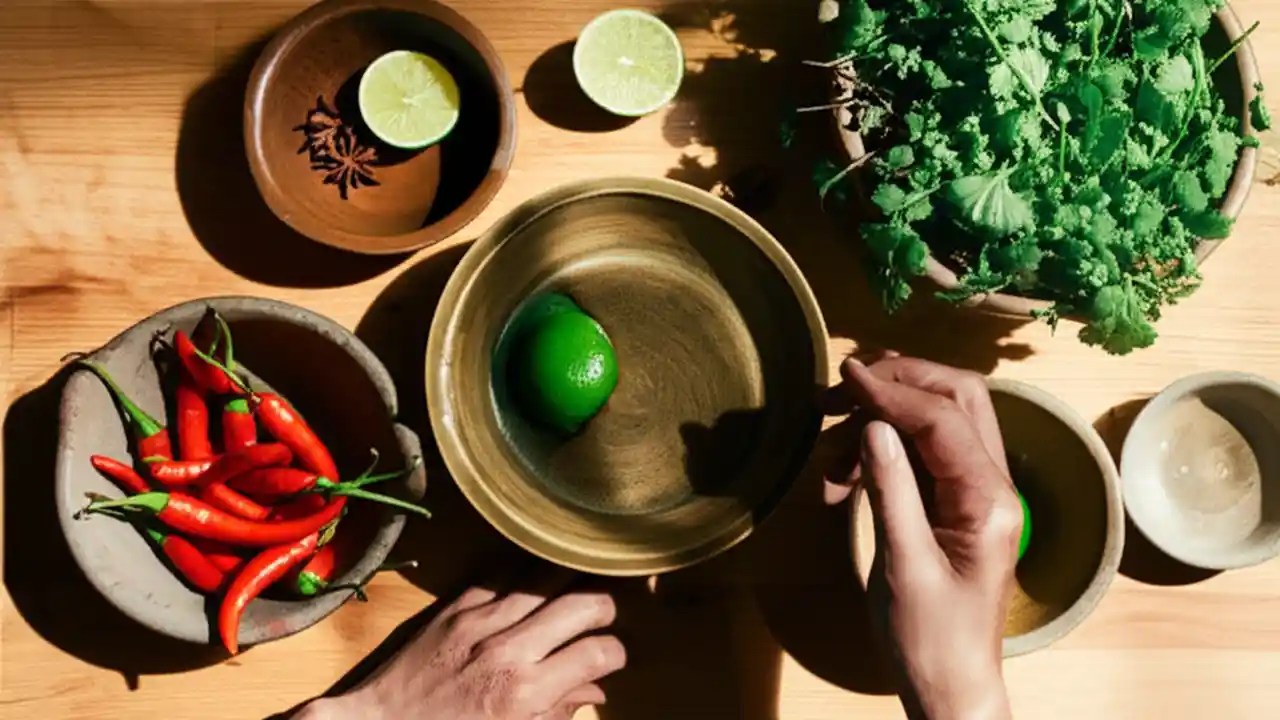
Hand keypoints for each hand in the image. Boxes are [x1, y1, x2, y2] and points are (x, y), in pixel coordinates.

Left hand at [298, 571, 624, 719]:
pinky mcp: (457, 606)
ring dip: (570, 583)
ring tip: (579, 590)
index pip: (599, 653)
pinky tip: (535, 587)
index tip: (615, 656)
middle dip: (607, 607)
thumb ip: (556, 714)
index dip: (618, 652)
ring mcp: (481, 622)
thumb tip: (594, 688)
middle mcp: (508, 650)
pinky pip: (505, 577)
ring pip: (547, 579)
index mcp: (526, 693)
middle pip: (584, 604)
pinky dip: (527, 580)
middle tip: (607, 617)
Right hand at [829, 357, 1019, 719]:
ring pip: (940, 420)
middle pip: (957, 399)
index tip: (846, 376)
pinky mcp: (954, 502)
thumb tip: (872, 425)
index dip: (893, 390)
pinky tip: (843, 473)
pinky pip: (923, 452)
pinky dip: (884, 446)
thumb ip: (890, 490)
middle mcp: (992, 485)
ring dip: (886, 415)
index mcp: (987, 500)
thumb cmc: (929, 639)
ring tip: (831, 443)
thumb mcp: (902, 566)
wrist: (950, 685)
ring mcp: (975, 491)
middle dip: (901, 382)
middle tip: (844, 388)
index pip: (944, 419)